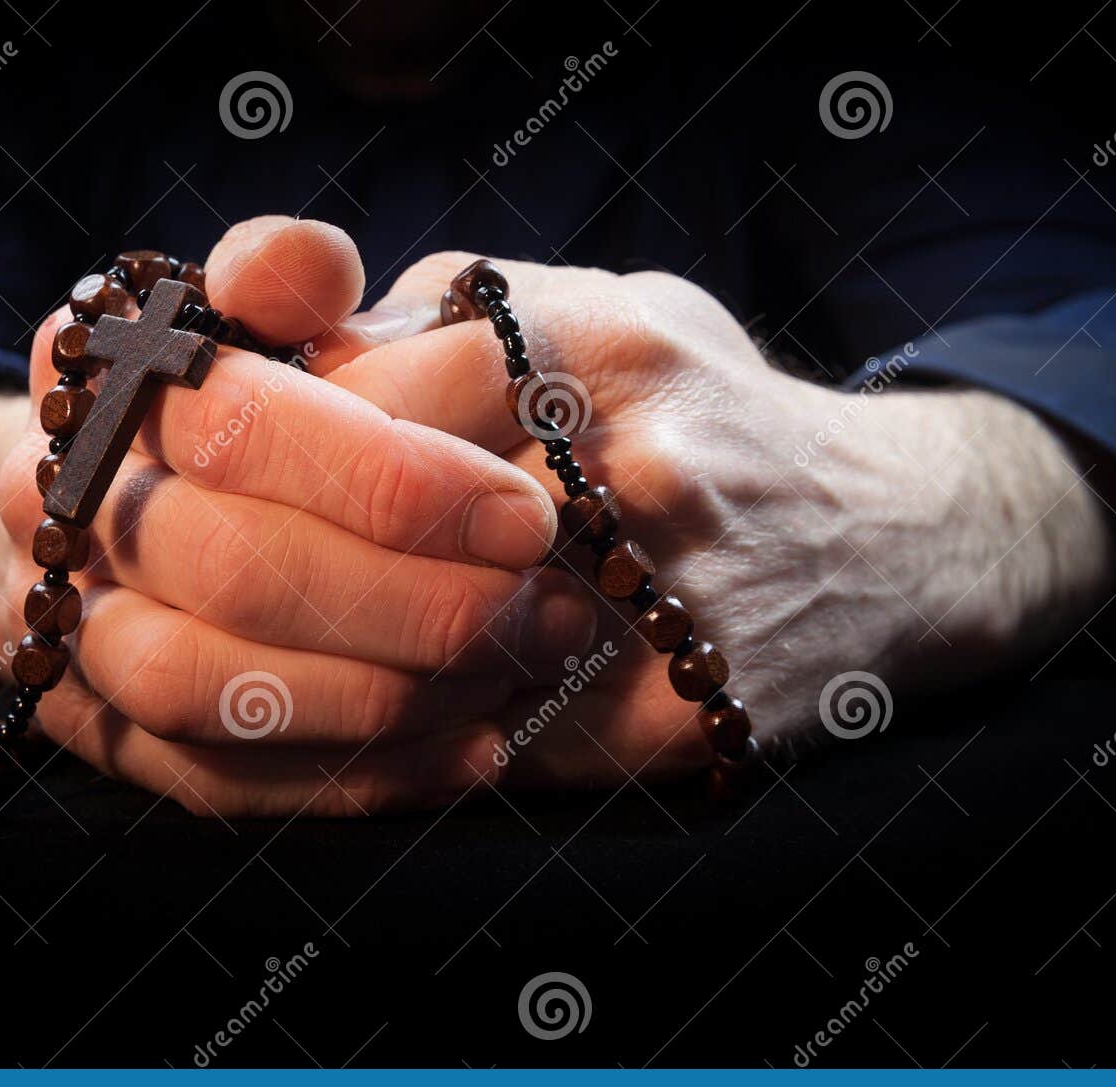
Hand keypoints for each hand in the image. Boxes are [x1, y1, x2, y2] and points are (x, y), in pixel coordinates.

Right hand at [0, 218, 598, 815]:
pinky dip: (356, 774)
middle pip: (232, 569)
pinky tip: (472, 749)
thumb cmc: (219, 398)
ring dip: (388, 694)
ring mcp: (69, 634)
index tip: (524, 513)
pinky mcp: (106, 735)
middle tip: (551, 609)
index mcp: (104, 384)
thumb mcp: (249, 311)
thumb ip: (285, 276)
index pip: (235, 425)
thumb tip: (312, 267)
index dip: (388, 478)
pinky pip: (220, 781)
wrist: (100, 500)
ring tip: (519, 672)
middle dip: (415, 600)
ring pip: (208, 690)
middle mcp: (63, 511)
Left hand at [310, 252, 1115, 787]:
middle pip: (389, 537)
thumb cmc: (705, 411)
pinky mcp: (681, 723)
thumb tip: (278, 337)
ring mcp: (668, 607)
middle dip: (286, 566)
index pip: (372, 397)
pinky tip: (371, 713)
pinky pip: (493, 745)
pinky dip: (413, 735)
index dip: (282, 446)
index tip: (236, 472)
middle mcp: (644, 468)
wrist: (894, 537)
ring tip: (275, 649)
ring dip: (334, 662)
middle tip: (221, 579)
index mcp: (603, 341)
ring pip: (426, 657)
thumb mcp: (597, 311)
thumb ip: (446, 315)